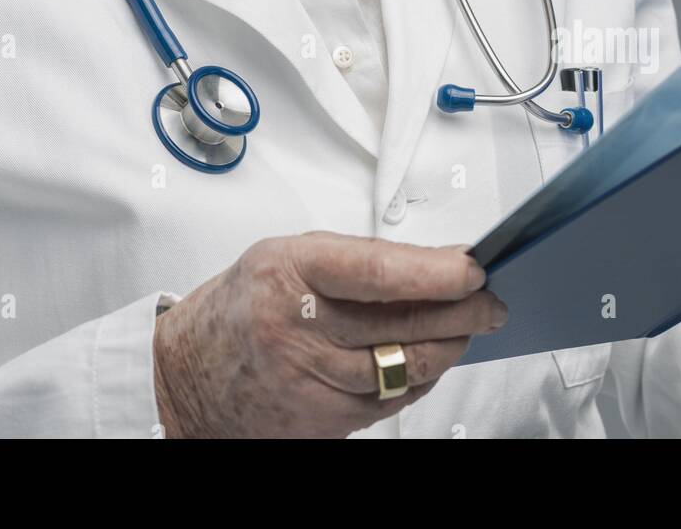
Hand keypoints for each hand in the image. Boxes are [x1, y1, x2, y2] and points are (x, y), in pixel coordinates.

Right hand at [152, 231, 505, 437]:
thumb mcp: (286, 257)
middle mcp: (300, 329)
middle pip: (402, 324)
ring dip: (449, 346)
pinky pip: (391, 401)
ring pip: (406, 367)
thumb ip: (354, 259)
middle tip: (491, 300)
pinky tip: (430, 358)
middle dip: (461, 311)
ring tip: (469, 326)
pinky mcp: (325, 422)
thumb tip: (431, 263)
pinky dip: (419, 377)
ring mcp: (313, 382)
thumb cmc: (241, 306)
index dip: (433, 271)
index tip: (472, 267)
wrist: (189, 377)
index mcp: (290, 272)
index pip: (376, 271)